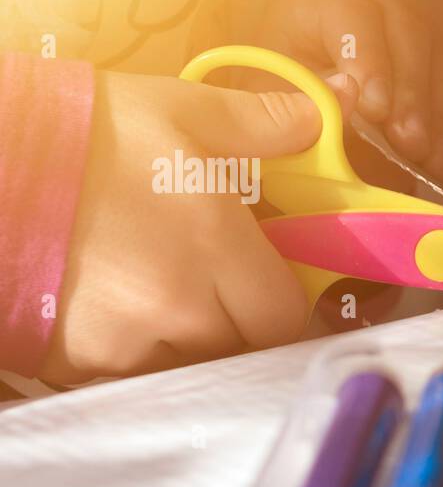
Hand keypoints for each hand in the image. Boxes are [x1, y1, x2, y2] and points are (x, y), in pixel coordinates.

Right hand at [41, 69, 358, 382]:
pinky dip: (136, 353)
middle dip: (239, 322)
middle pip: (242, 349)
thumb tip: (322, 115)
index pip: (286, 316)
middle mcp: (176, 310)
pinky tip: (118, 311)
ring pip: (190, 366)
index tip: (267, 280)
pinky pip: (133, 376)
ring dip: (188, 341)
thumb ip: (262, 123)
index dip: (284, 301)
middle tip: (213, 283)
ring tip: (161, 293)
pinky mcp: (75, 366)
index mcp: (213, 248)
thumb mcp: (181, 111)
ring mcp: (123, 346)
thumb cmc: (83, 134)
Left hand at [251, 0, 442, 183]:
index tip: (374, 109)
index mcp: (323, 1)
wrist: (302, 116)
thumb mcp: (273, 97)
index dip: (369, 59)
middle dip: (414, 96)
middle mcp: (380, 8)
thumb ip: (301, 96)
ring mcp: (419, 38)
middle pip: (412, 37)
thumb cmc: (282, 102)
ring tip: (435, 164)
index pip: (354, 15)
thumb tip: (347, 97)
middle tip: (410, 144)